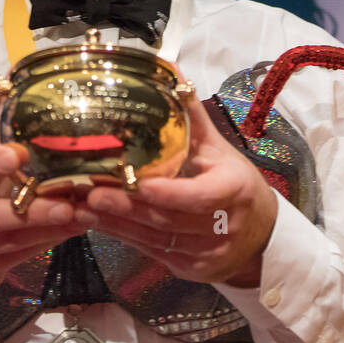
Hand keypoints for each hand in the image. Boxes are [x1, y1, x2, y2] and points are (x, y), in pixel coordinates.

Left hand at [75, 94, 277, 286]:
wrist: (261, 236)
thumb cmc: (234, 182)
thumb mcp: (219, 149)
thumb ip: (191, 116)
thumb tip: (169, 71)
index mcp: (234, 190)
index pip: (200, 196)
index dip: (169, 193)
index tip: (137, 183)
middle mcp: (223, 226)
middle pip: (168, 219)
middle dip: (126, 207)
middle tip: (90, 192)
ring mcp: (207, 254)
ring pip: (155, 239)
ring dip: (116, 224)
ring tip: (82, 206)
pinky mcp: (191, 271)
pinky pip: (152, 253)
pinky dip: (123, 237)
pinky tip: (98, 222)